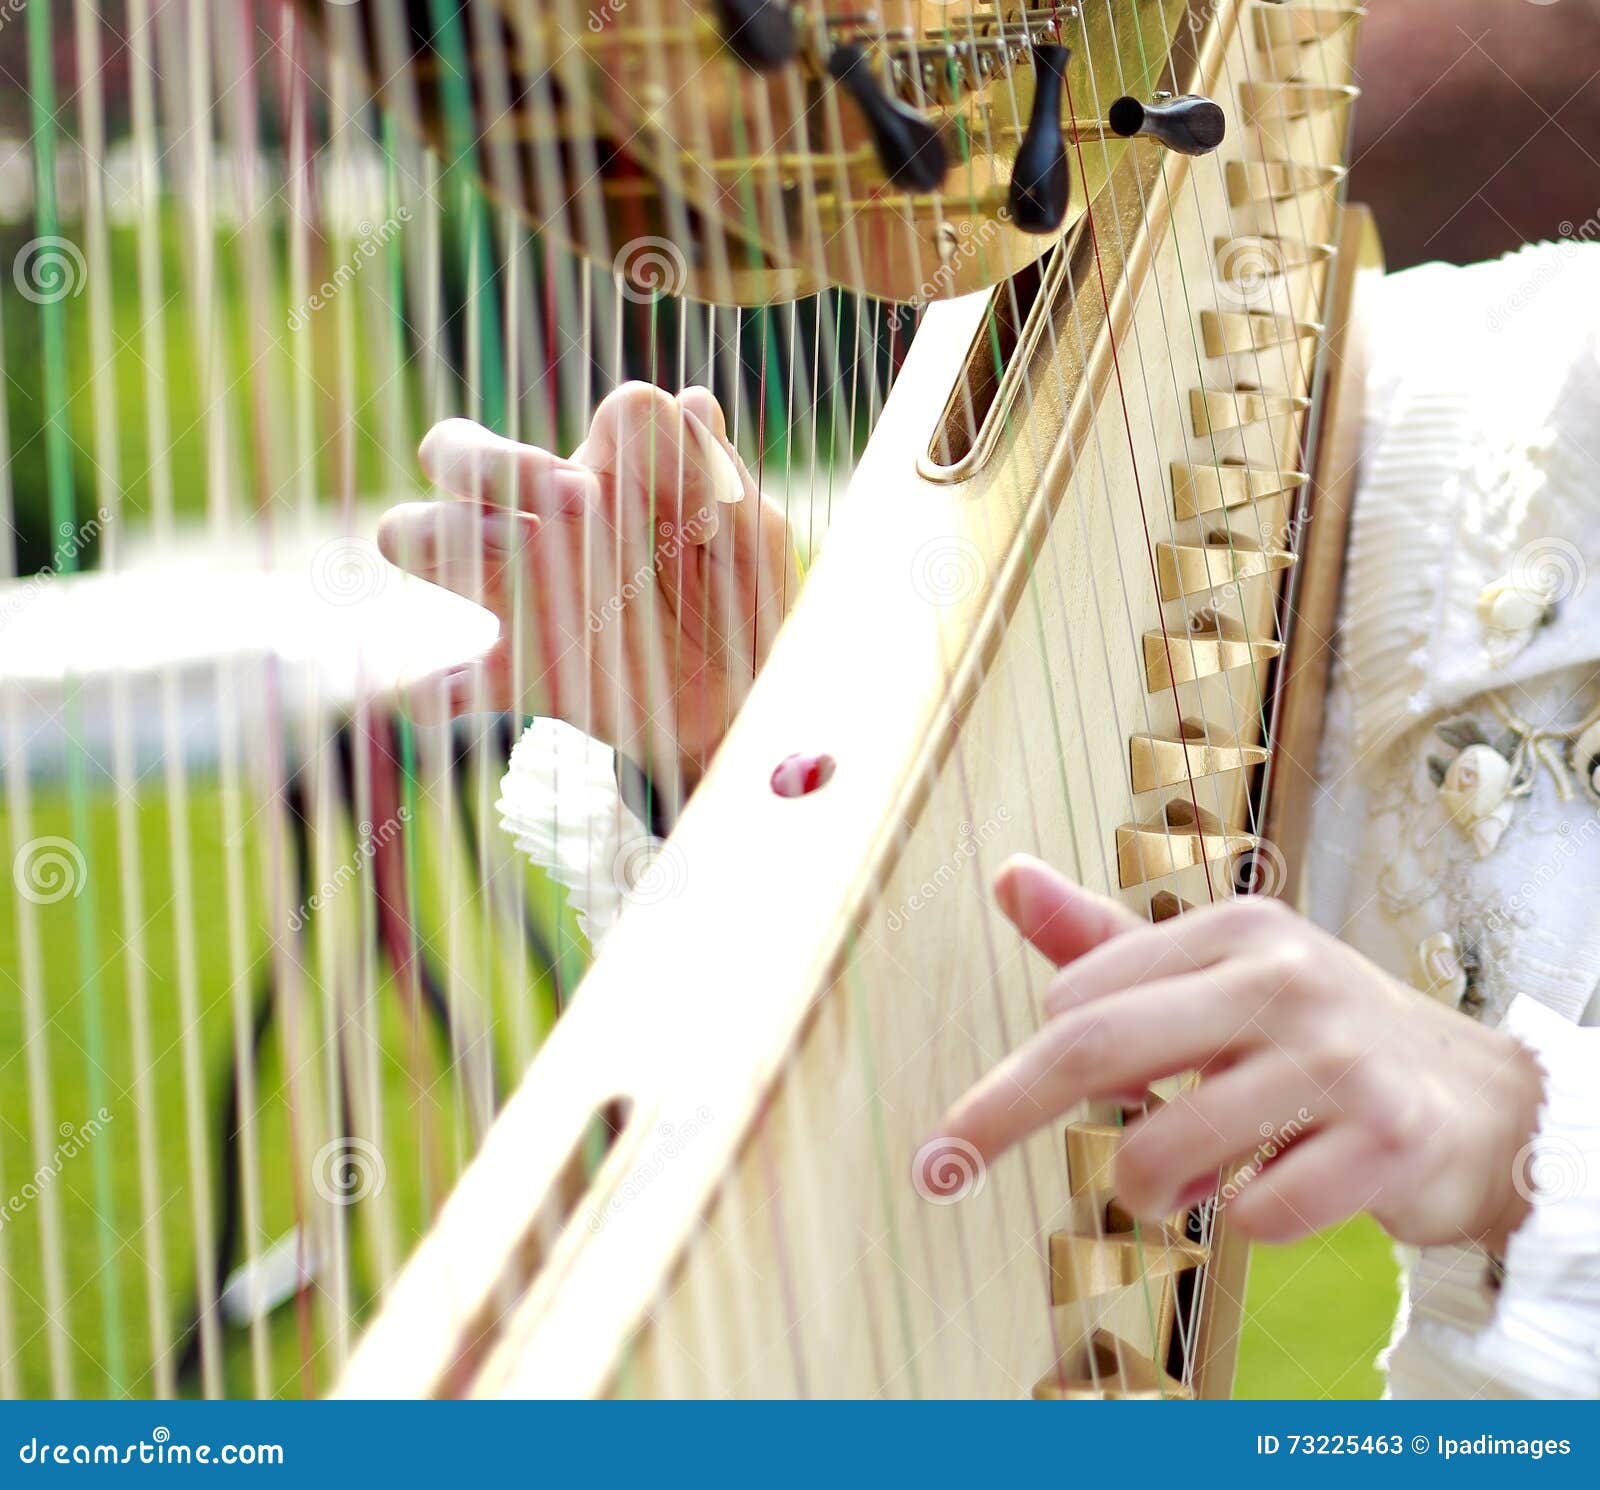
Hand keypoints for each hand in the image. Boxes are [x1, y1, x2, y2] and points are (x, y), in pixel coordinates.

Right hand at [378, 383, 793, 788]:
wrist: (745, 707)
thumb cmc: (743, 607)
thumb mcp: (753, 539)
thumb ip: (716, 477)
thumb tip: (690, 399)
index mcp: (620, 480)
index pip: (609, 415)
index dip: (642, 443)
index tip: (698, 506)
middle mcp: (553, 526)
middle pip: (454, 449)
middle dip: (490, 458)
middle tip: (577, 498)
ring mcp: (528, 598)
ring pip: (415, 534)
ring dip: (446, 536)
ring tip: (521, 555)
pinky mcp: (528, 676)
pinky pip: (447, 682)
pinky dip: (429, 689)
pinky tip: (437, 696)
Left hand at [938, 856, 1544, 1251]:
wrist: (1475, 1100)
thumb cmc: (1308, 1034)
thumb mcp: (1211, 972)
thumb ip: (1102, 940)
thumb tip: (1005, 874)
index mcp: (1232, 929)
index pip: (1076, 999)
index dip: (1023, 1070)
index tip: (984, 1117)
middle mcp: (1281, 978)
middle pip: (1094, 1051)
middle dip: (999, 1117)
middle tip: (938, 1170)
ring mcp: (1338, 1059)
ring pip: (1162, 1150)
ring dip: (1145, 1190)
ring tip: (1182, 1182)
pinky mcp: (1387, 1140)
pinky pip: (1255, 1213)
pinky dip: (1243, 1220)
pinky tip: (1276, 1187)